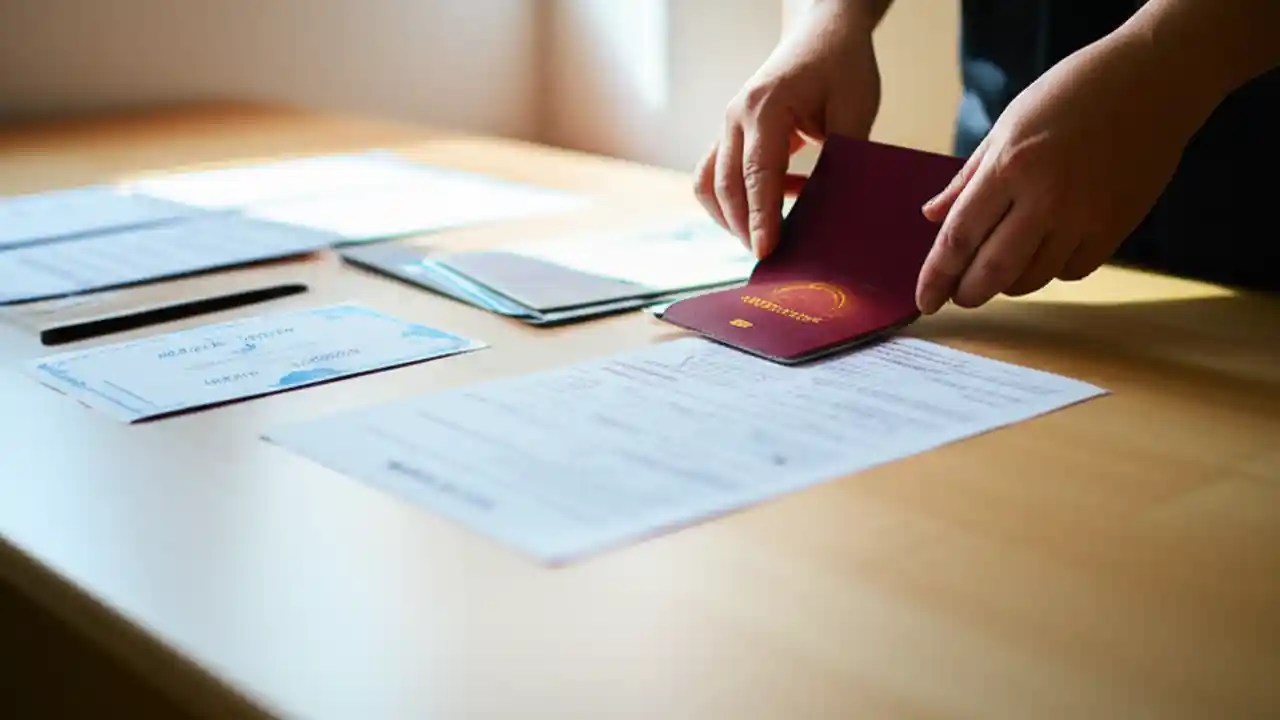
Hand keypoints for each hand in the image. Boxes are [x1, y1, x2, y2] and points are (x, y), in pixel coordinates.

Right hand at [694, 1, 882, 258]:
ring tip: (765, 237)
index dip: (761, 217)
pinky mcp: (731, 134)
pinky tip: (782, 199)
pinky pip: (718, 175)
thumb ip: (844, 156)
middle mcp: (735, 117)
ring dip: (731, 217)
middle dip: (743, 227)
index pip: (756, 175)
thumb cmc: (841, 65)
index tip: (767, 252)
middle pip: (724, 186)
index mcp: (764, 108)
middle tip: (769, 259)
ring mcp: (727, 125)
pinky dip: (739, 198)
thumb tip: (836, 209)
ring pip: (709, 184)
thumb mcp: (854, 109)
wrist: (821, 32)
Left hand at [915, 31, 1220, 313]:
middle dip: (968, 292)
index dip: (937, 276)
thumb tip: (932, 216)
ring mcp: (1084, 216)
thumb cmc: (1072, 94)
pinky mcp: (1115, 226)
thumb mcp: (1007, 125)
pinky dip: (1051, 271)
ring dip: (1008, 284)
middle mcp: (1045, 197)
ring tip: (998, 271)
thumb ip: (968, 178)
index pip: (959, 237)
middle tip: (958, 296)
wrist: (1153, 81)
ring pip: (1033, 278)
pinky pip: (1072, 270)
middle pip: (993, 270)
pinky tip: (1044, 253)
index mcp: (1009, 165)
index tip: (925, 300)